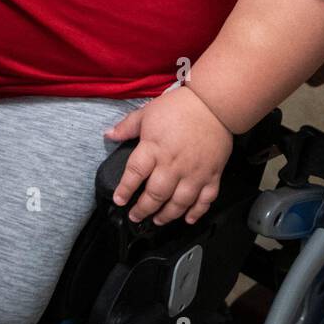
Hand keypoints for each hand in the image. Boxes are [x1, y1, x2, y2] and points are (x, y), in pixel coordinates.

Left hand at [103, 86, 233, 225]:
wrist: (214, 103)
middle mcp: (173, 165)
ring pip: (179, 203)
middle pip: (155, 195)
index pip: (134, 174)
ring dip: (166, 216)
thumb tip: (109, 135)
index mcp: (154, 149)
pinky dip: (197, 212)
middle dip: (143, 209)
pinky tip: (188, 218)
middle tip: (135, 216)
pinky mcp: (212, 175)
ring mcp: (194, 172)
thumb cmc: (180, 106)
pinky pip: (205, 200)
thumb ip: (127, 127)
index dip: (124, 190)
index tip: (119, 199)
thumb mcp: (148, 112)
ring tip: (157, 220)